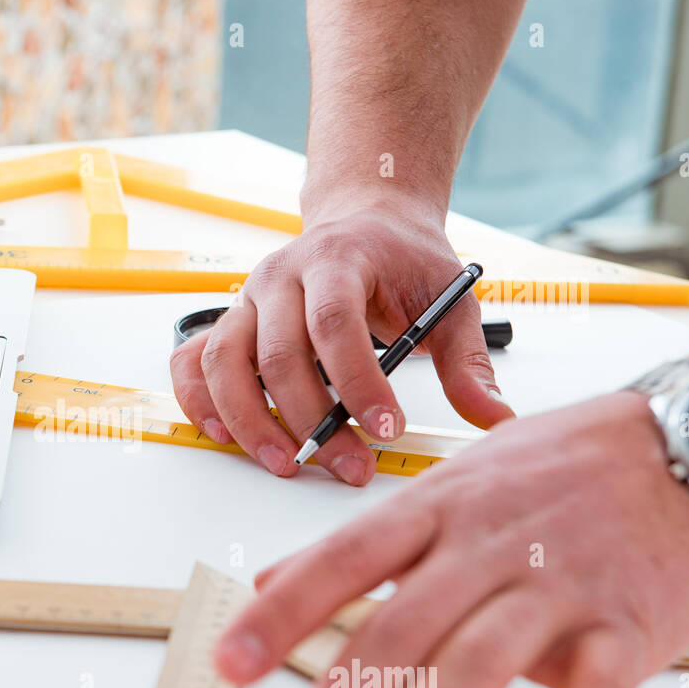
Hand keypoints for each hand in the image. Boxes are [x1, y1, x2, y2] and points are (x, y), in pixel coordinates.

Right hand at [170, 185, 514, 484]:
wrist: (365, 221)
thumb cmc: (403, 263)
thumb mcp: (451, 301)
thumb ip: (468, 363)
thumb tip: (495, 420)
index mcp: (336, 259)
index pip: (334, 323)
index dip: (356, 382)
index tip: (386, 429)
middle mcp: (280, 277)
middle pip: (277, 355)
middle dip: (311, 421)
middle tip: (350, 466)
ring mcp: (246, 301)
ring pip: (224, 363)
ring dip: (250, 422)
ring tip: (286, 464)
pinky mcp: (228, 324)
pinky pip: (194, 364)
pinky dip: (199, 402)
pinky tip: (223, 435)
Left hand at [213, 390, 688, 687]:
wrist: (682, 445)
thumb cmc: (551, 470)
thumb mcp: (445, 485)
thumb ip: (359, 543)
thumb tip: (270, 578)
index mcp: (436, 509)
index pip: (343, 561)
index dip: (284, 614)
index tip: (231, 663)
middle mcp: (487, 546)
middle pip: (399, 630)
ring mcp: (558, 587)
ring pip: (477, 666)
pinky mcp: (626, 627)